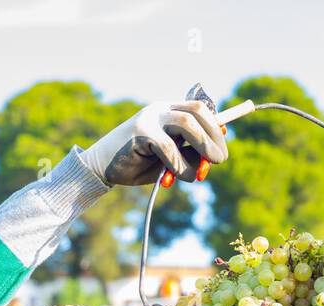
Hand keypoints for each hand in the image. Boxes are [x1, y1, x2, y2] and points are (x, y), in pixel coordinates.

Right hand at [80, 100, 227, 186]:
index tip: (222, 145)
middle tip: (220, 159)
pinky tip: (182, 178)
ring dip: (202, 146)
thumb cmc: (136, 164)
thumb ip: (186, 152)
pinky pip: (168, 147)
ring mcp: (149, 119)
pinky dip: (180, 165)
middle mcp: (160, 110)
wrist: (100, 167)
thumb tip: (213, 154)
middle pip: (196, 112)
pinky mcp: (140, 133)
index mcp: (167, 111)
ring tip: (205, 170)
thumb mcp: (167, 159)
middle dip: (213, 136)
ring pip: (186, 124)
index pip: (199, 109)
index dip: (214, 126)